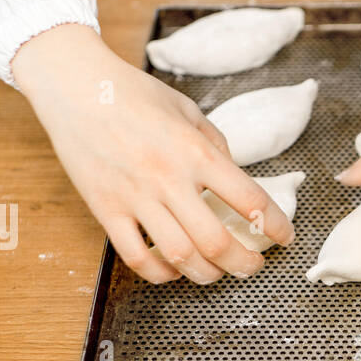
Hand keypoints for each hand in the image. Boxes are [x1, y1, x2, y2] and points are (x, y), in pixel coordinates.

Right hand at [12, 24, 293, 283]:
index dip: (275, 226)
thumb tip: (234, 179)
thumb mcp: (187, 110)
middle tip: (253, 266)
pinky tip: (172, 270)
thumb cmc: (133, 93)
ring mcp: (135, 197)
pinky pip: (136, 258)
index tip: (285, 238)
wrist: (74, 85)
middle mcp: (168, 178)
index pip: (249, 200)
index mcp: (195, 151)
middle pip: (216, 242)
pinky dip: (160, 274)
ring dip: (206, 275)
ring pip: (179, 257)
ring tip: (216, 272)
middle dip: (244, 264)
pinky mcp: (105, 209)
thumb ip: (215, 145)